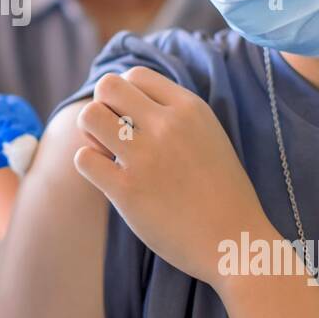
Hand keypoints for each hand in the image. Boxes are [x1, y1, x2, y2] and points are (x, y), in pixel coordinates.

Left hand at [0, 88, 41, 220]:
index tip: (16, 136)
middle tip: (30, 144)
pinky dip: (23, 146)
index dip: (1, 117)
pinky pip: (13, 138)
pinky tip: (29, 159)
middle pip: (0, 106)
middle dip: (18, 124)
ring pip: (12, 120)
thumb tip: (14, 146)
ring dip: (24, 134)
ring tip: (31, 154)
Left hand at [72, 66, 273, 289]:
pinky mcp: (127, 190)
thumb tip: (130, 102)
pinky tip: (108, 178)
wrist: (235, 243)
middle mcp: (167, 126)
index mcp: (190, 108)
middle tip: (114, 134)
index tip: (134, 119)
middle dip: (103, 106)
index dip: (126, 95)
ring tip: (108, 153)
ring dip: (91, 133)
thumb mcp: (209, 136)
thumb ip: (175, 115)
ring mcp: (145, 157)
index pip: (136, 74)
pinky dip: (89, 166)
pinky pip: (84, 158)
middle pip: (107, 85)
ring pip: (89, 115)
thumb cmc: (222, 193)